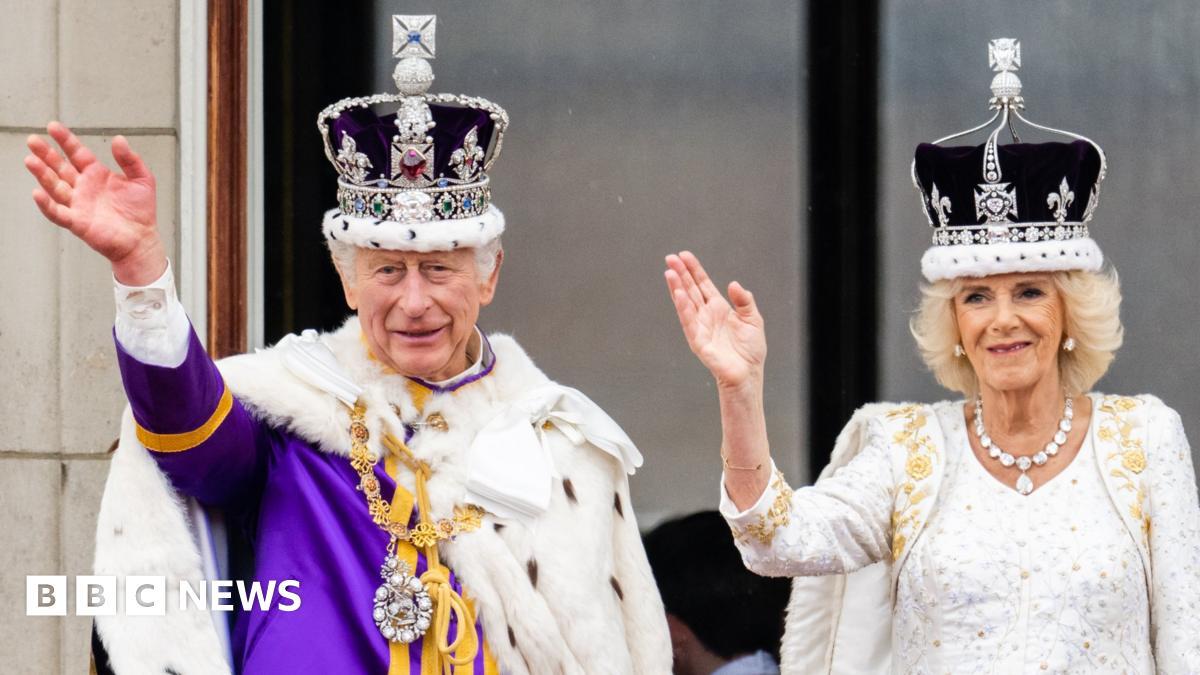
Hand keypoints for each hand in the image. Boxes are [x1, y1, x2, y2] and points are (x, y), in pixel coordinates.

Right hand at [24, 121, 164, 284]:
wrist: (142, 239)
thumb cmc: (141, 211)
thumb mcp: (142, 179)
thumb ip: (130, 159)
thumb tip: (119, 139)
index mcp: (96, 174)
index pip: (76, 153)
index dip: (65, 140)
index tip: (53, 126)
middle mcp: (83, 187)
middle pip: (60, 167)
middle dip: (46, 153)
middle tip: (33, 140)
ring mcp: (78, 204)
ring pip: (55, 186)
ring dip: (42, 174)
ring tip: (31, 160)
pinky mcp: (77, 222)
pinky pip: (58, 212)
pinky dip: (47, 204)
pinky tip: (37, 193)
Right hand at [664, 251, 766, 389]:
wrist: (748, 373)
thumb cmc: (750, 350)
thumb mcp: (753, 319)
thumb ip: (744, 300)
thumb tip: (733, 284)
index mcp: (718, 307)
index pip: (702, 284)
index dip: (694, 269)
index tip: (684, 255)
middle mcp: (706, 314)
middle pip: (690, 289)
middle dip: (680, 273)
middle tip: (670, 258)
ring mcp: (700, 327)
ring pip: (685, 303)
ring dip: (677, 287)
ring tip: (669, 272)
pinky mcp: (698, 341)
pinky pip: (689, 321)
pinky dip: (683, 307)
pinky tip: (678, 294)